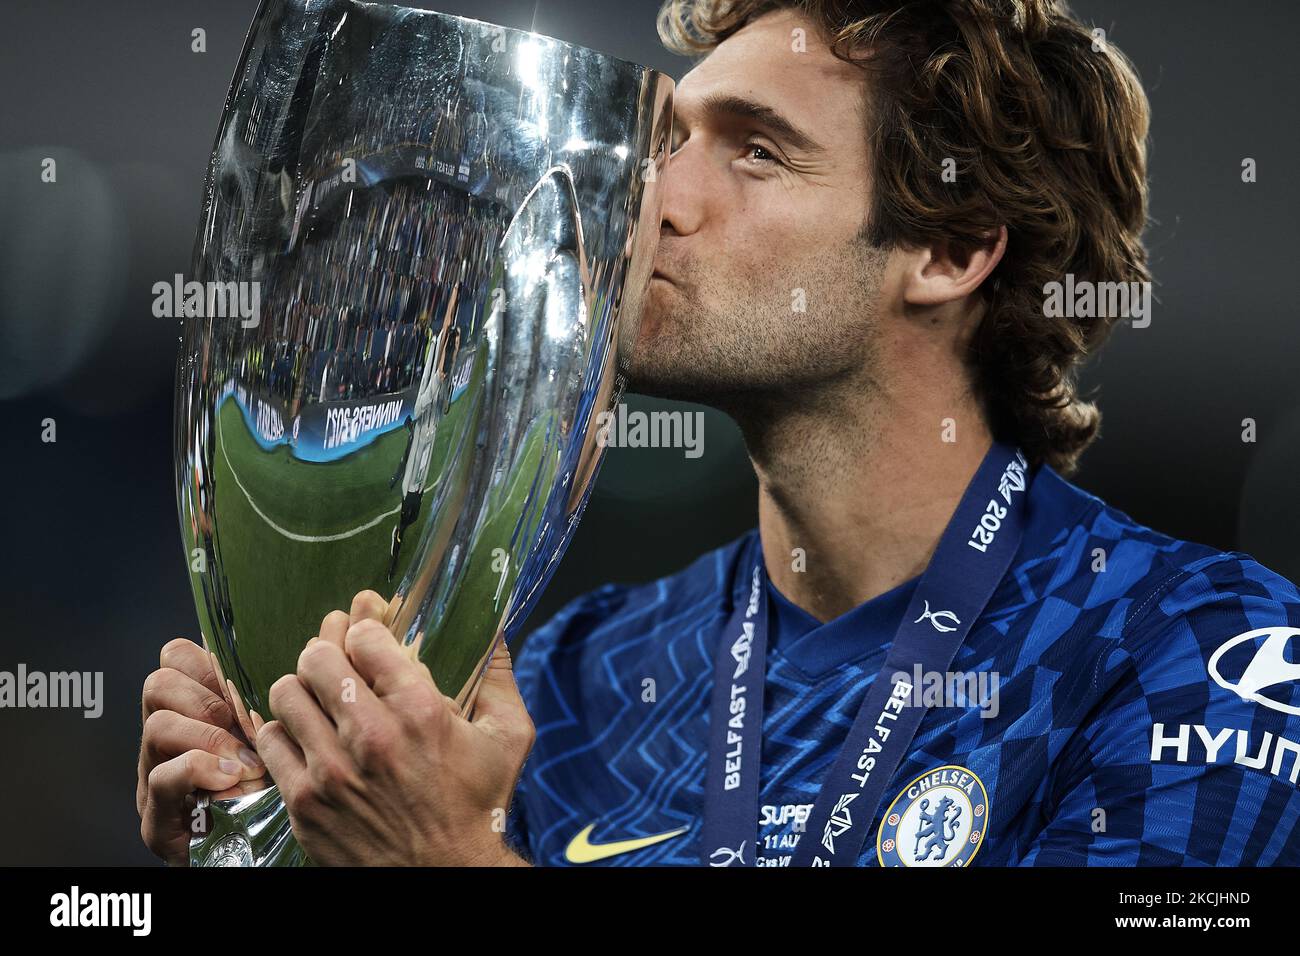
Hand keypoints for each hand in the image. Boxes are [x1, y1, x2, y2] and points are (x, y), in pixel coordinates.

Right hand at [137, 638, 264, 864]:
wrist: (263, 855)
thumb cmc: (280, 788)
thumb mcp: (280, 730)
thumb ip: (283, 689)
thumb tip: (318, 636)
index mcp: (192, 709)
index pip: (177, 655)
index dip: (211, 663)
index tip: (246, 689)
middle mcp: (166, 739)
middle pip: (160, 683)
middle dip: (210, 701)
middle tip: (247, 728)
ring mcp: (154, 777)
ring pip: (157, 726)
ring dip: (209, 738)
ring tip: (245, 761)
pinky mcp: (155, 819)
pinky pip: (162, 777)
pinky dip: (200, 771)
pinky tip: (231, 781)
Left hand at [258, 592, 533, 865]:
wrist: (447, 875)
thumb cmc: (478, 806)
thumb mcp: (508, 737)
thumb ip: (498, 678)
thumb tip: (493, 632)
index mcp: (420, 711)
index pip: (365, 637)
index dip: (366, 630)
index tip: (369, 639)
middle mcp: (372, 736)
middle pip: (317, 656)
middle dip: (328, 651)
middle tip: (337, 661)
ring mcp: (331, 770)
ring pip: (287, 692)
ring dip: (303, 689)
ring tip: (319, 699)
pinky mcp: (304, 802)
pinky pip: (271, 740)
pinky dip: (286, 732)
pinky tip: (307, 737)